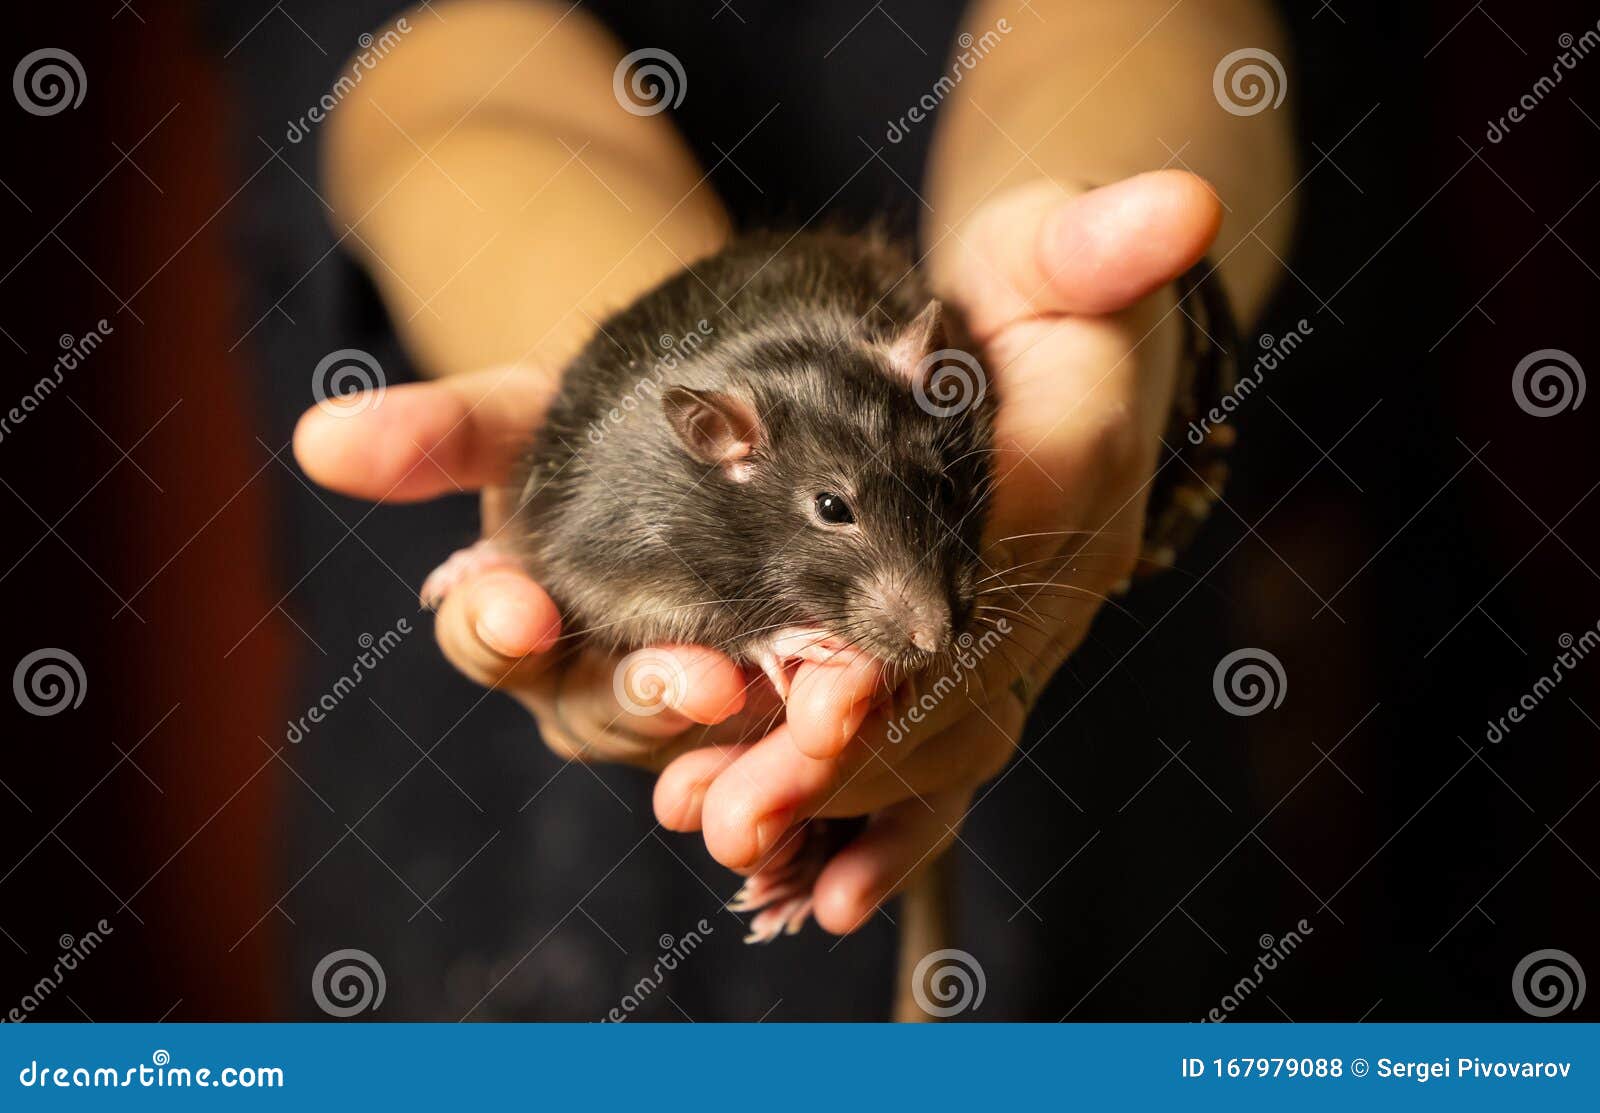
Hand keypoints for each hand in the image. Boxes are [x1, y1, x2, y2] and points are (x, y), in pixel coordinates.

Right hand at [292, 364, 882, 770]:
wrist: (702, 429)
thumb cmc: (596, 423)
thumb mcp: (524, 413)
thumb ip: (439, 433)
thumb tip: (317, 436)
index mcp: (517, 619)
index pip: (490, 640)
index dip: (499, 629)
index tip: (520, 605)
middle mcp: (589, 680)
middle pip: (604, 710)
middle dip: (647, 694)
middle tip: (698, 676)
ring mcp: (680, 705)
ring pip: (700, 745)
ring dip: (747, 737)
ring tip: (798, 700)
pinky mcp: (768, 713)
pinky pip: (784, 742)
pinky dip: (817, 737)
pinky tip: (860, 707)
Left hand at [652, 171, 1224, 931]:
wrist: (1076, 340)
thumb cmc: (1045, 285)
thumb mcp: (1059, 241)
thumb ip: (1103, 240)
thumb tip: (1182, 205)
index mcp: (1069, 482)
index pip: (984, 589)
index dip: (897, 656)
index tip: (802, 707)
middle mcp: (1054, 578)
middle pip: (948, 693)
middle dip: (837, 760)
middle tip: (725, 810)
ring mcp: (1024, 630)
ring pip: (936, 744)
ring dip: (831, 801)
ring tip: (724, 838)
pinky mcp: (987, 656)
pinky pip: (943, 759)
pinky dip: (881, 823)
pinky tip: (812, 884)